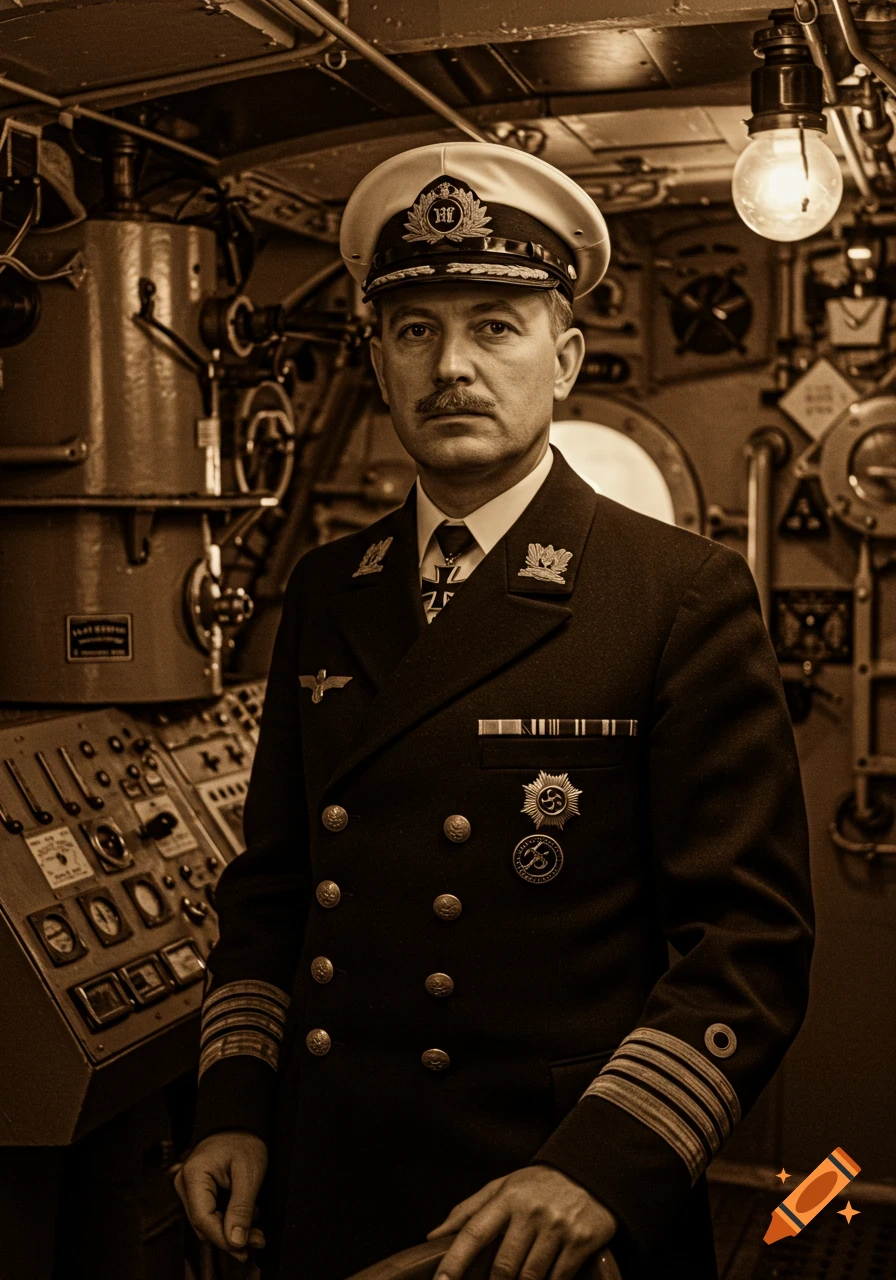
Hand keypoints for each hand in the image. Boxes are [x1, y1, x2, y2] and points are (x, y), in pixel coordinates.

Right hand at [173, 1130, 267, 1262]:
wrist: (239, 1124)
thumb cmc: (243, 1142)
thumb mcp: (249, 1173)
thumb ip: (241, 1208)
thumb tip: (235, 1241)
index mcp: (194, 1175)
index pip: (203, 1219)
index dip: (223, 1238)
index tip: (244, 1249)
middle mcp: (185, 1184)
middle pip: (205, 1224)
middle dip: (231, 1237)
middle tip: (257, 1241)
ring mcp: (189, 1189)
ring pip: (208, 1223)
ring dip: (231, 1231)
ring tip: (256, 1232)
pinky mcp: (196, 1193)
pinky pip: (210, 1215)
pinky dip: (228, 1221)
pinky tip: (246, 1220)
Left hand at [426, 1164, 616, 1279]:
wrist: (589, 1172)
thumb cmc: (537, 1185)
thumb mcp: (502, 1187)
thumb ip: (467, 1211)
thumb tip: (433, 1237)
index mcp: (507, 1196)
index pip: (473, 1232)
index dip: (454, 1261)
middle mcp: (531, 1210)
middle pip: (503, 1266)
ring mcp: (557, 1226)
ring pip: (530, 1277)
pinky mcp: (580, 1241)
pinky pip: (558, 1279)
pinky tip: (544, 1278)